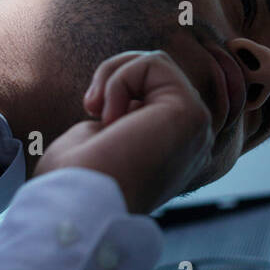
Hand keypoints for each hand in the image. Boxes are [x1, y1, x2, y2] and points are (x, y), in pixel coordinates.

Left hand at [34, 50, 213, 212]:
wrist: (75, 206)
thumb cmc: (74, 183)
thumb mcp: (95, 139)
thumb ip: (117, 115)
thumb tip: (126, 101)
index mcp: (170, 151)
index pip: (154, 95)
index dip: (118, 91)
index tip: (93, 115)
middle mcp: (190, 142)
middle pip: (157, 76)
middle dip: (114, 77)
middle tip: (91, 108)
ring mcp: (195, 129)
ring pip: (156, 65)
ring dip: (115, 78)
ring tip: (99, 112)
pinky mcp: (191, 114)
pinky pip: (154, 63)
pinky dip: (120, 80)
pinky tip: (110, 117)